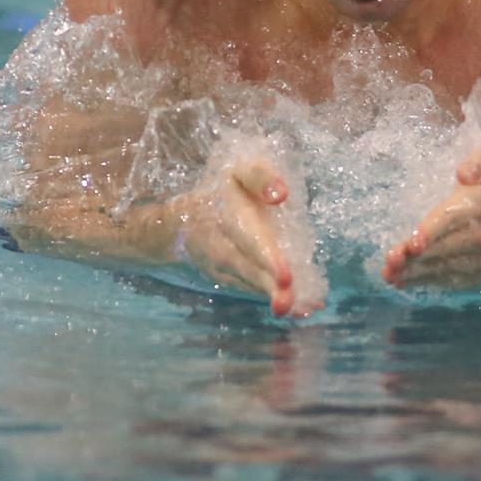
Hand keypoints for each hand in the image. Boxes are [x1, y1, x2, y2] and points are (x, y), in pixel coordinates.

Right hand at [174, 156, 320, 317]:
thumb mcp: (238, 171)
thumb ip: (261, 176)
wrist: (180, 220)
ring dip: (275, 297)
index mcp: (229, 214)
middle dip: (270, 287)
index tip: (285, 276)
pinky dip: (273, 298)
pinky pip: (251, 289)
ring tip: (300, 309)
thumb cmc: (221, 190)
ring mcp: (222, 266)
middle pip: (249, 268)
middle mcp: (222, 244)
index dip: (267, 257)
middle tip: (288, 303)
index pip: (249, 237)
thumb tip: (282, 194)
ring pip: (251, 283)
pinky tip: (299, 308)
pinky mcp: (227, 278)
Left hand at [382, 144, 480, 288]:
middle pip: (445, 248)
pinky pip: (456, 282)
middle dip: (415, 258)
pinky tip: (409, 283)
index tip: (411, 243)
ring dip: (417, 274)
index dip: (432, 231)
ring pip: (447, 268)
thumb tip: (462, 173)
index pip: (455, 217)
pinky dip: (432, 284)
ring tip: (389, 276)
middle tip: (389, 263)